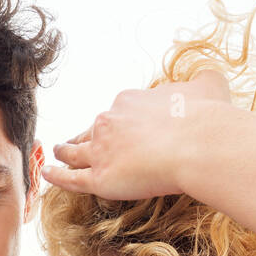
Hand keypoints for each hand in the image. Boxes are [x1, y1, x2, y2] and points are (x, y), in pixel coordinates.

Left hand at [42, 70, 231, 200]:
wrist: (198, 143)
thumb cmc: (206, 116)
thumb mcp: (208, 84)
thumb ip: (203, 80)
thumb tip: (207, 76)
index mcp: (129, 101)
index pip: (117, 112)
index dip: (117, 121)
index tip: (119, 128)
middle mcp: (109, 121)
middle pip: (92, 130)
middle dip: (87, 135)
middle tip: (79, 140)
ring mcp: (101, 150)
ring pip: (75, 151)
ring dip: (64, 151)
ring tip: (58, 152)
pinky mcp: (100, 178)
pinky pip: (71, 179)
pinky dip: (56, 176)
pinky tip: (46, 174)